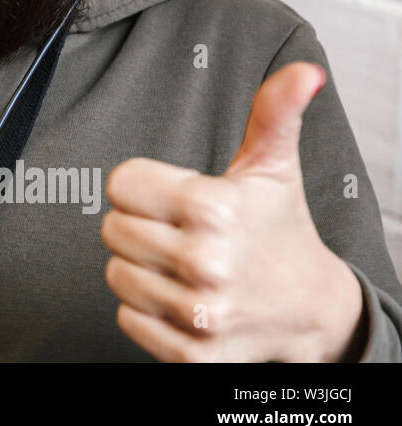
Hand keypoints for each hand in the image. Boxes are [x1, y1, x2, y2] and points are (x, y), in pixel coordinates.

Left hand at [100, 61, 366, 361]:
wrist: (314, 312)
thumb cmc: (280, 231)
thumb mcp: (273, 168)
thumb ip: (274, 113)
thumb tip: (303, 72)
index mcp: (214, 208)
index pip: (119, 184)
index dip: (142, 188)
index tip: (173, 198)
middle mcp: (205, 261)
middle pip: (112, 229)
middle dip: (140, 227)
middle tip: (180, 233)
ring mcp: (198, 312)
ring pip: (115, 274)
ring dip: (141, 270)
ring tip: (182, 266)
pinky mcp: (190, 353)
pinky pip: (126, 318)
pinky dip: (147, 311)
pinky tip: (181, 299)